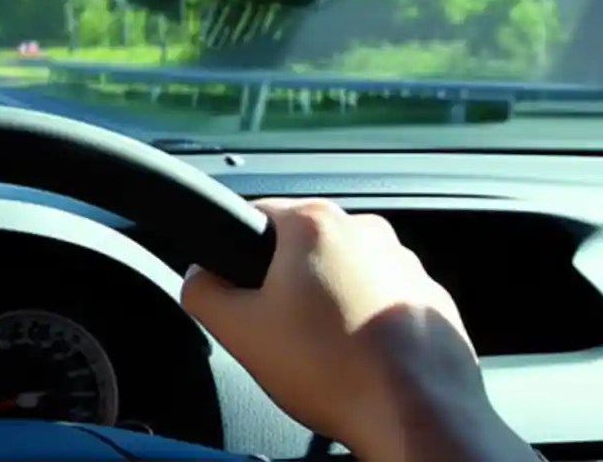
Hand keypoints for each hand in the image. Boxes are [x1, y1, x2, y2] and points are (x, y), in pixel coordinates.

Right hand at [181, 198, 535, 461]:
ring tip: (322, 354)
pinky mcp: (432, 300)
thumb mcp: (238, 331)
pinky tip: (358, 361)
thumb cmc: (333, 371)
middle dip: (287, 286)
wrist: (415, 416)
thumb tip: (200, 278)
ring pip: (345, 275)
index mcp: (315, 225)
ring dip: (329, 304)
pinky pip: (382, 302)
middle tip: (280, 333)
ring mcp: (407, 265)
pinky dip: (366, 325)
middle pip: (302, 249)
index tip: (242, 296)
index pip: (255, 216)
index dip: (237, 257)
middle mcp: (367, 232)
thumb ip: (202, 291)